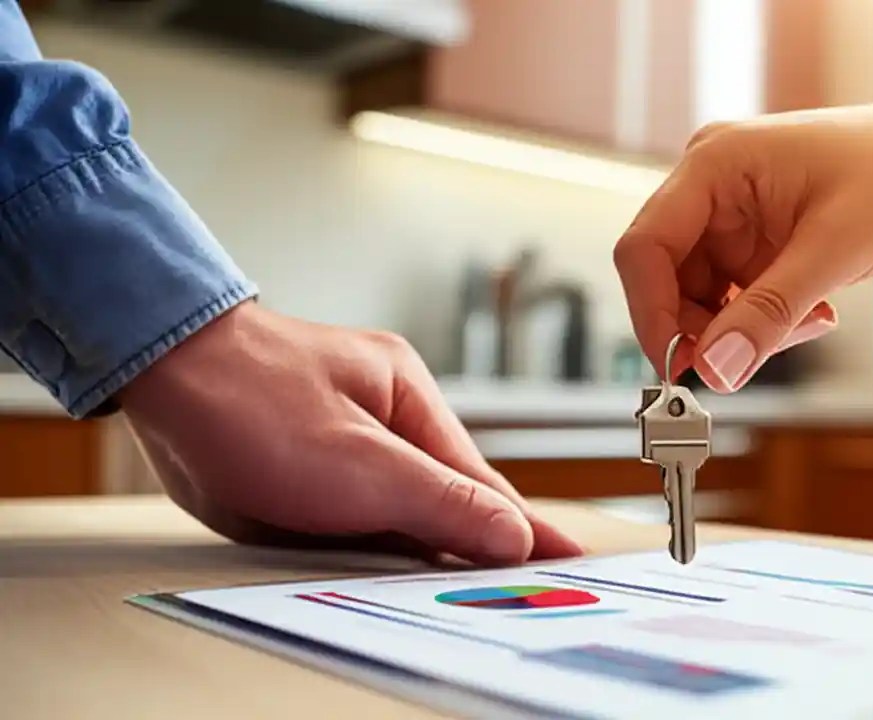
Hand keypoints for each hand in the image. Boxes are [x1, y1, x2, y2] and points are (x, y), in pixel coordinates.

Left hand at [118, 302, 583, 565]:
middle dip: (479, 539)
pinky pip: (358, 511)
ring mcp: (343, 439)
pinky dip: (378, 540)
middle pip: (445, 493)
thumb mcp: (360, 464)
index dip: (522, 527)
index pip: (480, 482)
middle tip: (526, 583)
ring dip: (426, 544)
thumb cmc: (251, 399)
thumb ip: (440, 502)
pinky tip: (391, 565)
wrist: (156, 374)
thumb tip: (513, 535)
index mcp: (410, 399)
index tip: (567, 559)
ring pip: (402, 506)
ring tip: (477, 580)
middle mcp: (383, 416)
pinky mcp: (305, 465)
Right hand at [614, 97, 872, 390]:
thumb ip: (768, 312)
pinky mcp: (761, 242)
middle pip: (669, 280)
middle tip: (748, 360)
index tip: (679, 367)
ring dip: (746, 328)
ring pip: (704, 299)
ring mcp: (737, 216)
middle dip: (708, 328)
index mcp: (716, 163)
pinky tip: (815, 312)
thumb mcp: (835, 248)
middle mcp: (715, 187)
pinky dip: (768, 321)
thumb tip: (715, 370)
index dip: (653, 314)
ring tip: (809, 321)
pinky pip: (739, 299)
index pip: (647, 247)